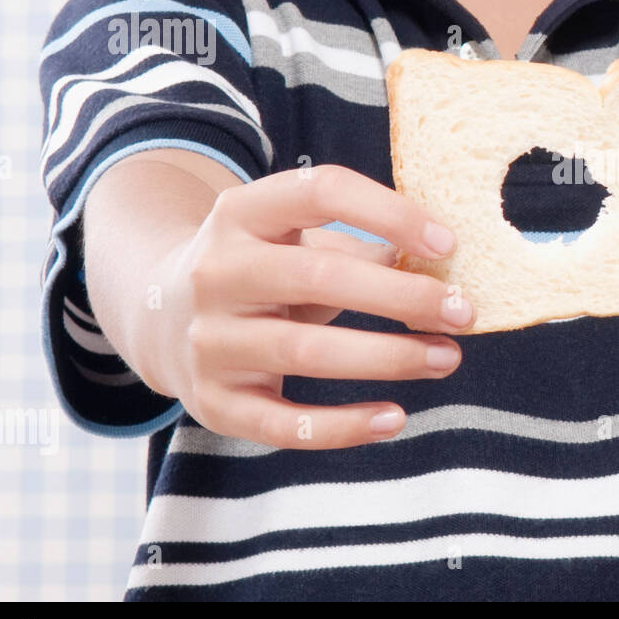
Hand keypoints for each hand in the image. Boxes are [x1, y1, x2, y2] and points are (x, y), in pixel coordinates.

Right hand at [149, 164, 473, 448]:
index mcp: (241, 214)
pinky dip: (343, 426)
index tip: (447, 245)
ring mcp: (210, 340)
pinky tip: (394, 418)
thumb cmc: (263, 270)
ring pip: (305, 352)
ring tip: (447, 358)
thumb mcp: (297, 242)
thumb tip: (445, 267)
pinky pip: (283, 424)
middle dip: (401, 297)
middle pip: (317, 278)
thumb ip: (364, 248)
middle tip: (463, 312)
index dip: (388, 214)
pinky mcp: (213, 402)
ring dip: (388, 357)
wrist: (156, 319)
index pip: (319, 192)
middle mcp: (216, 272)